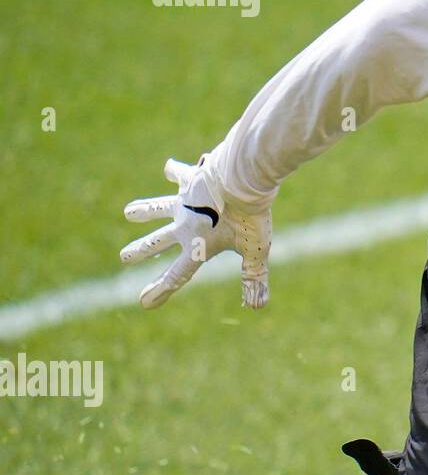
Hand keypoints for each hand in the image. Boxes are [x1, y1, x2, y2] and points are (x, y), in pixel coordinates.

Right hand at [120, 157, 271, 308]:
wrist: (243, 179)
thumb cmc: (250, 216)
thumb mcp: (256, 250)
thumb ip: (254, 278)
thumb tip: (257, 307)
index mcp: (197, 247)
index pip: (177, 275)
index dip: (161, 290)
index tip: (144, 302)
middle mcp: (184, 226)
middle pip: (158, 242)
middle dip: (140, 251)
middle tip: (123, 257)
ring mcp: (184, 203)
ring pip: (158, 208)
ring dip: (145, 210)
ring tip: (128, 212)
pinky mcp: (192, 181)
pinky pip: (180, 174)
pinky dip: (175, 171)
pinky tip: (169, 168)